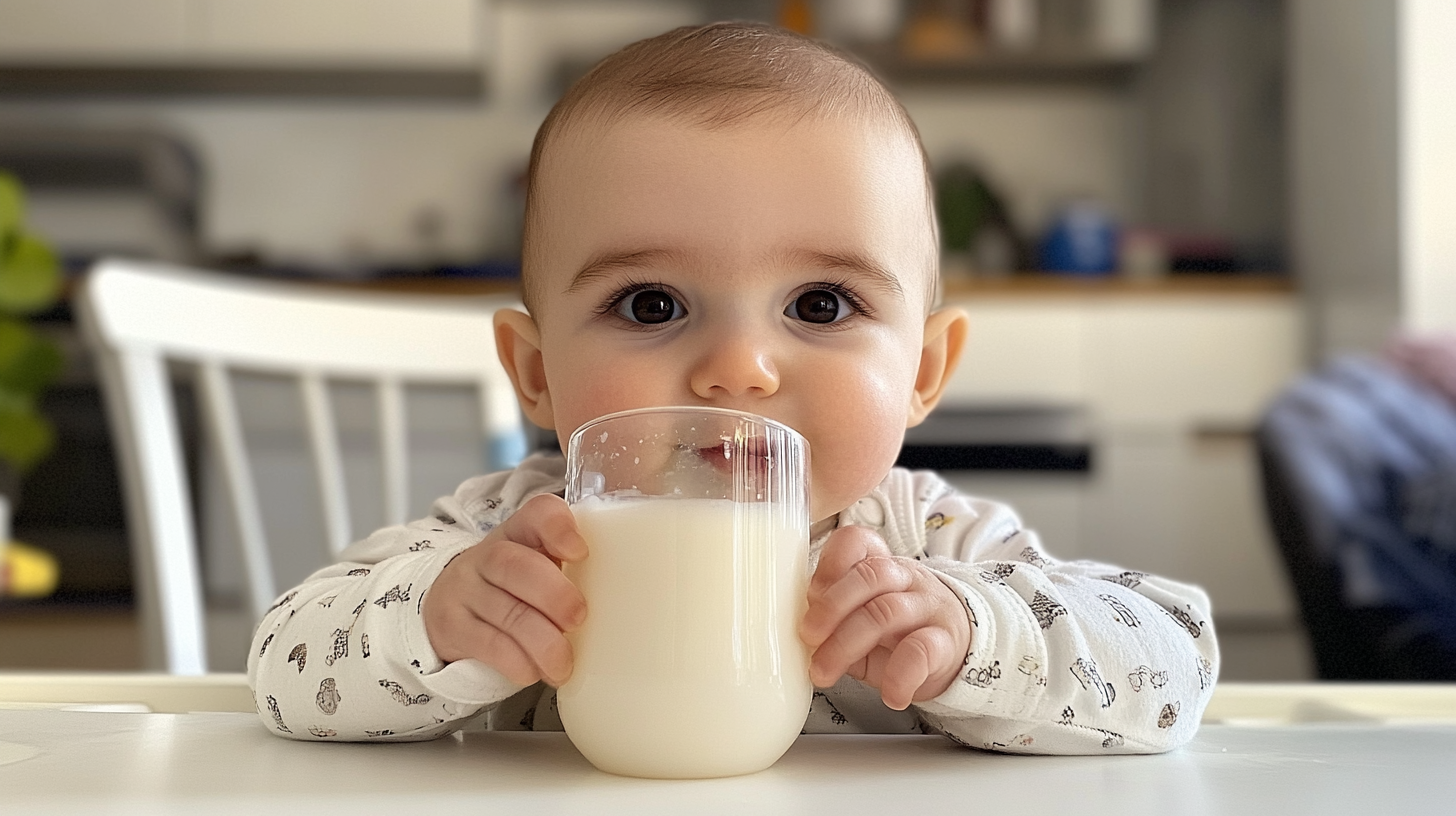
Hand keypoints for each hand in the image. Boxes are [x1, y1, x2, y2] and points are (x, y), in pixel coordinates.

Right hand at [422, 494, 587, 687]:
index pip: (537, 513)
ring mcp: (465, 590)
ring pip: (506, 612)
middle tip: (578, 618)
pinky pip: (488, 644)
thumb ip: (575, 573)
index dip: (558, 528)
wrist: (449, 609)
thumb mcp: (539, 568)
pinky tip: (534, 671)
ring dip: (542, 642)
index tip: (581, 552)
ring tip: (563, 664)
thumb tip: (633, 606)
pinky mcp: (453, 626)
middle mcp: (487, 556)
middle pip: (516, 566)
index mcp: (520, 533)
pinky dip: (517, 662)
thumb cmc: (513, 589)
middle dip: (553, 595)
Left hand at [799, 526, 971, 710]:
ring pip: (886, 612)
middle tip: (807, 636)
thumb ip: (832, 619)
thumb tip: (793, 635)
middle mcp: (904, 578)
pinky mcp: (944, 642)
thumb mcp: (860, 618)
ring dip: (847, 644)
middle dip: (830, 607)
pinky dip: (900, 676)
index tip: (809, 593)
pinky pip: (921, 651)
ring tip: (824, 672)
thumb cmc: (896, 633)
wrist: (953, 650)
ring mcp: (927, 607)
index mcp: (878, 565)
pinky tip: (889, 694)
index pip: (857, 542)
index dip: (830, 563)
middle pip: (869, 576)